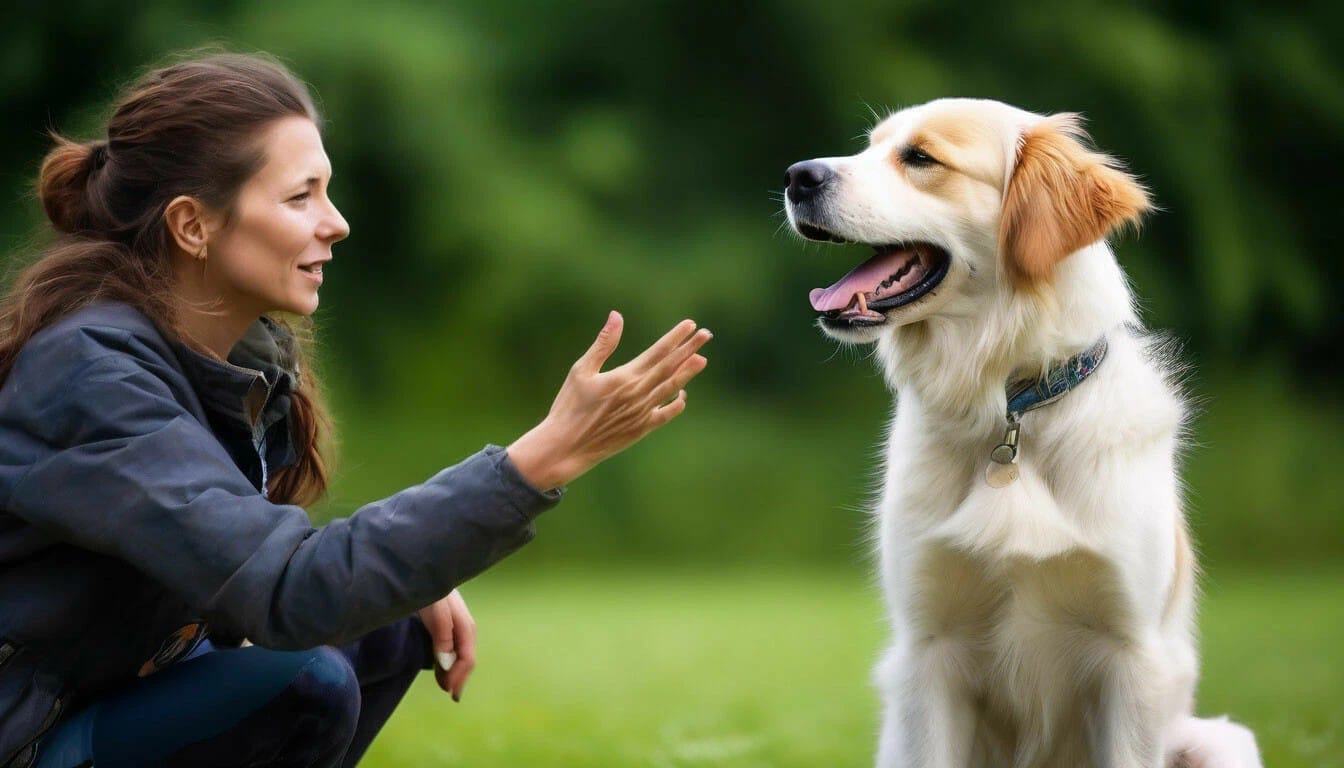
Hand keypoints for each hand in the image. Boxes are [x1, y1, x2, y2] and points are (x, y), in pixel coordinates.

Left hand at [416, 589, 475, 701]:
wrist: (423, 570)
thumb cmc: (430, 588)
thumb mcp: (436, 611)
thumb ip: (442, 636)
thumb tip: (446, 663)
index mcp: (466, 627)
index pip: (467, 659)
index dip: (459, 678)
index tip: (448, 692)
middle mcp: (464, 628)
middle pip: (466, 659)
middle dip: (458, 677)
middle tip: (448, 694)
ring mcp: (456, 626)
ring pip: (459, 654)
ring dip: (452, 671)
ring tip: (444, 685)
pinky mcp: (446, 624)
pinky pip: (451, 648)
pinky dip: (447, 661)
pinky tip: (440, 666)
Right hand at [507, 311, 710, 489]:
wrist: (566, 447)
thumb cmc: (569, 406)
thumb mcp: (581, 370)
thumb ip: (603, 343)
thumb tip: (616, 315)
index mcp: (625, 377)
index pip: (658, 352)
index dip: (676, 337)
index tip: (690, 324)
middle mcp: (639, 394)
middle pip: (670, 367)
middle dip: (690, 349)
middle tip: (706, 334)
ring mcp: (643, 413)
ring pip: (672, 388)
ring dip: (688, 372)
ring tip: (702, 359)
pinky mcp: (642, 428)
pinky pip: (667, 413)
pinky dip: (677, 402)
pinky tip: (682, 392)